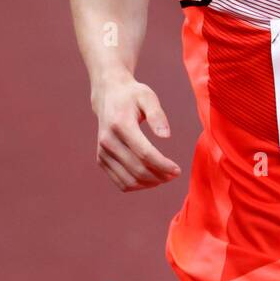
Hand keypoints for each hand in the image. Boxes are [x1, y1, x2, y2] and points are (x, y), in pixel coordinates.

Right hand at [92, 77, 181, 191]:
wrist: (108, 95)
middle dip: (159, 175)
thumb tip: (166, 136)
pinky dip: (137, 185)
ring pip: (128, 180)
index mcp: (120, 124)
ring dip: (150, 184)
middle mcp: (108, 141)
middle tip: (175, 174)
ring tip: (165, 177)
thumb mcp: (148, 96)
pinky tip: (151, 179)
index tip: (178, 170)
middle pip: (137, 169)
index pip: (144, 153)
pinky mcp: (101, 159)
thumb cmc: (132, 96)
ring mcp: (102, 152)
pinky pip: (120, 182)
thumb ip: (157, 115)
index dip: (163, 165)